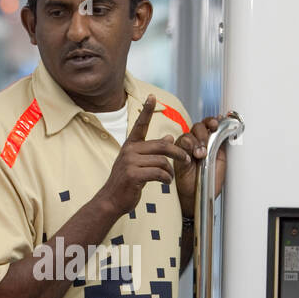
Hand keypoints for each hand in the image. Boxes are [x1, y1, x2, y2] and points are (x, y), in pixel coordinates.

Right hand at [94, 95, 189, 219]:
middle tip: (187, 159)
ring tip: (169, 177)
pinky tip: (165, 182)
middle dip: (178, 153)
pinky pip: (158, 173)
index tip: (152, 97)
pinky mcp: (133, 174)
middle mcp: (129, 151)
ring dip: (170, 171)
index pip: (140, 125)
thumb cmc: (126, 182)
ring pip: (162, 161)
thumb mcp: (138, 163)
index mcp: (130, 145)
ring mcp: (130, 162)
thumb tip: (169, 137)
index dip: (147, 110)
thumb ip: (152, 150)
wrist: (111, 200)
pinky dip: (166, 178)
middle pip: (161, 145)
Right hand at [174, 111, 232, 218]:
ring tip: (200, 155)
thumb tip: (226, 130)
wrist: (199, 198)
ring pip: (188, 134)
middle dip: (204, 132)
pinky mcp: (178, 156)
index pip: (209, 125)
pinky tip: (191, 156)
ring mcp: (186, 149)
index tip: (216, 123)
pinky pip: (179, 144)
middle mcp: (197, 143)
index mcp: (209, 143)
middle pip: (198, 127)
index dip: (212, 121)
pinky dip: (186, 146)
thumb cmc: (209, 182)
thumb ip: (221, 146)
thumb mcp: (221, 161)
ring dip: (196, 141)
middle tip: (207, 145)